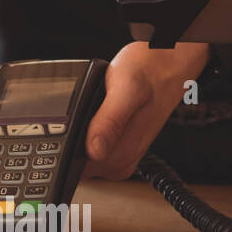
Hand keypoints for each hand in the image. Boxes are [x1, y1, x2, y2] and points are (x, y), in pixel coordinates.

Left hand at [83, 41, 208, 180]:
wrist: (169, 62)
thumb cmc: (151, 70)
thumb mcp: (124, 89)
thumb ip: (109, 120)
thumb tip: (94, 149)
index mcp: (121, 155)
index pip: (74, 169)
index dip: (62, 148)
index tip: (69, 122)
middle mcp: (122, 161)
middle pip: (75, 163)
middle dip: (70, 137)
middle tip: (86, 106)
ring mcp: (122, 155)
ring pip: (82, 155)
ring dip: (79, 132)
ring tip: (95, 106)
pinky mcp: (121, 146)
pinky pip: (91, 146)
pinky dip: (86, 128)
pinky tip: (97, 111)